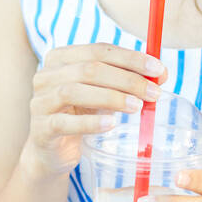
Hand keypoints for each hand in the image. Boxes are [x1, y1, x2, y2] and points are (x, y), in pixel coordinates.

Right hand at [21, 43, 167, 181]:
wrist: (52, 151)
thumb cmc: (80, 114)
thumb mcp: (102, 92)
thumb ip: (126, 80)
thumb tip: (161, 74)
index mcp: (61, 57)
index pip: (99, 50)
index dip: (130, 58)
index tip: (158, 70)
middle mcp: (46, 75)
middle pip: (89, 69)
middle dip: (127, 79)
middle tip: (154, 93)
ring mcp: (40, 101)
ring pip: (75, 91)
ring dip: (111, 97)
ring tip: (137, 107)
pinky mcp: (41, 129)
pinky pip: (64, 122)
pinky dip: (90, 122)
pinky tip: (111, 125)